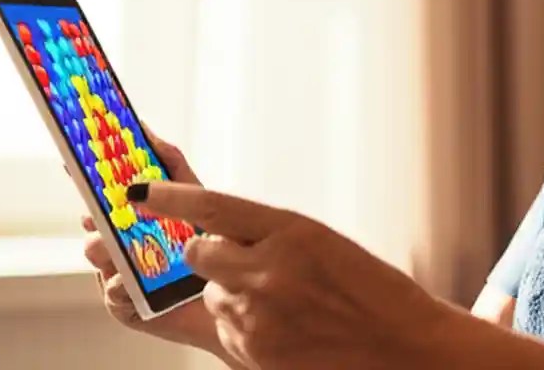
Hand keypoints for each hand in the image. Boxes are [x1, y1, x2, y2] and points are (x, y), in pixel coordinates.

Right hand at [80, 128, 237, 363]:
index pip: (102, 195)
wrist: (238, 293)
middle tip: (94, 208)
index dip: (87, 178)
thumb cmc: (213, 244)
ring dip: (102, 249)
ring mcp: (121, 274)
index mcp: (133, 216)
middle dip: (91, 215)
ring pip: (97, 257)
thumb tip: (146, 130)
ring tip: (113, 245)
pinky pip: (113, 295)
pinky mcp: (129, 306)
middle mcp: (121, 244)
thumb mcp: (197, 196)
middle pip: (92, 225)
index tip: (73, 162)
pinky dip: (118, 286)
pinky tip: (127, 281)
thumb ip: (172, 165)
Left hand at [127, 181, 456, 369]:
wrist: (406, 348)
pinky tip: (287, 330)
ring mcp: (258, 314)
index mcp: (292, 230)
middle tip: (253, 266)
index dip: (169, 197)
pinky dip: (246, 328)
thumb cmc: (371, 293)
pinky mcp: (252, 352)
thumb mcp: (321, 244)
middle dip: (212, 257)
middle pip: (199, 253)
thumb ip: (268, 237)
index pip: (213, 206)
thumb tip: (214, 238)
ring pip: (212, 294)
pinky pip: (226, 329)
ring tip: (288, 306)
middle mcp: (269, 269)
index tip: (137, 191)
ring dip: (234, 296)